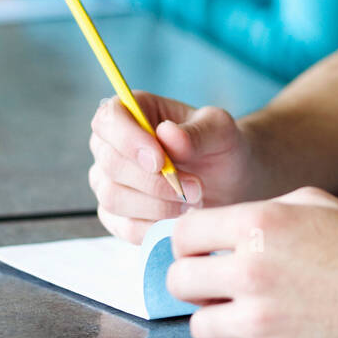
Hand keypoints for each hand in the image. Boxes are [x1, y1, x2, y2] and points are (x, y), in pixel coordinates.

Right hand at [89, 92, 257, 243]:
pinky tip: (179, 218)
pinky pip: (122, 226)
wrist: (229, 181)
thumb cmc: (220, 146)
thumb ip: (197, 132)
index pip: (109, 119)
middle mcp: (112, 144)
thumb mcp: (221, 131)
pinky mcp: (115, 214)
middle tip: (195, 186)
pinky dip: (153, 227)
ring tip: (193, 200)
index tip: (160, 160)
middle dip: (155, 181)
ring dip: (157, 205)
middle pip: (110, 164)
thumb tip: (167, 134)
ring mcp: (109, 181)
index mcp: (132, 110)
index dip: (128, 140)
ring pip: (113, 198)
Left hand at [168, 188, 337, 337]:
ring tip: (255, 316)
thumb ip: (264, 210)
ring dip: (222, 321)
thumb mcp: (317, 203)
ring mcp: (261, 323)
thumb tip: (221, 225)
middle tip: (221, 287)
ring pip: (200, 327)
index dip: (188, 245)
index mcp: (259, 226)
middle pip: (179, 283)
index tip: (200, 254)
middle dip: (197, 283)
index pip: (181, 236)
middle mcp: (251, 272)